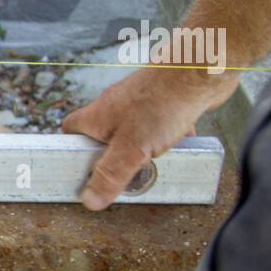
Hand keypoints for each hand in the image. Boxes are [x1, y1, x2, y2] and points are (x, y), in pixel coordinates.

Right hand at [62, 67, 236, 209]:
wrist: (200, 70)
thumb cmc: (162, 102)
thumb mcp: (132, 149)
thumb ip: (111, 175)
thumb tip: (90, 200)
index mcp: (97, 115)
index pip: (70, 130)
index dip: (72, 148)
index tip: (80, 168)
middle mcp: (114, 105)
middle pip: (102, 134)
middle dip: (112, 155)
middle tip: (122, 173)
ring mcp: (138, 101)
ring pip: (131, 131)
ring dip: (141, 148)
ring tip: (153, 162)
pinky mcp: (162, 100)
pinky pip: (157, 125)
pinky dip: (165, 137)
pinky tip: (178, 145)